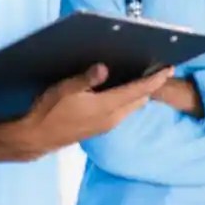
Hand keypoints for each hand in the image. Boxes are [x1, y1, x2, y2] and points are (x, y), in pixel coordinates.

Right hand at [0, 64, 171, 159]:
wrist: (36, 137)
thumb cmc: (49, 111)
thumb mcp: (65, 89)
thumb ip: (87, 78)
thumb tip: (104, 67)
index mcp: (107, 107)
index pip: (139, 91)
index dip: (155, 79)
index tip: (169, 68)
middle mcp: (112, 118)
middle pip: (139, 99)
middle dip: (150, 85)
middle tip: (157, 68)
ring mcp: (106, 125)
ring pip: (131, 106)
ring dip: (139, 93)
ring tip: (142, 75)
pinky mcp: (100, 128)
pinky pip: (122, 111)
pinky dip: (128, 100)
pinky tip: (121, 90)